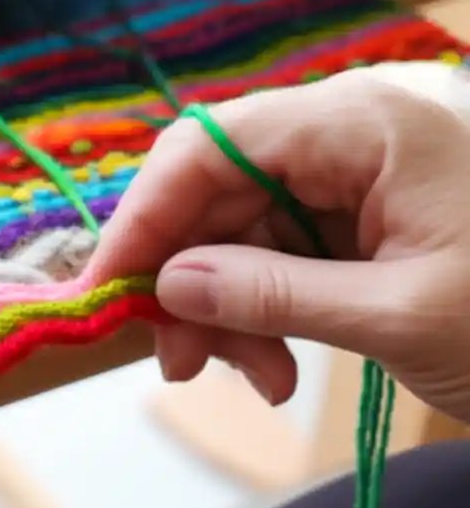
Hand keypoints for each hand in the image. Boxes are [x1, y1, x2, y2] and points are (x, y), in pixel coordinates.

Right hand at [88, 62, 469, 419]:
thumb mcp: (400, 315)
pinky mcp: (350, 225)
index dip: (145, 217)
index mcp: (359, 126)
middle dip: (185, 281)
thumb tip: (167, 283)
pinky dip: (258, 320)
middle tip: (176, 363)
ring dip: (223, 314)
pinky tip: (277, 373)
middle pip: (212, 194)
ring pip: (231, 236)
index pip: (209, 147)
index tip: (106, 292)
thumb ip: (274, 295)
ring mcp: (345, 182)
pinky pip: (268, 262)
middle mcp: (341, 139)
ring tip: (252, 381)